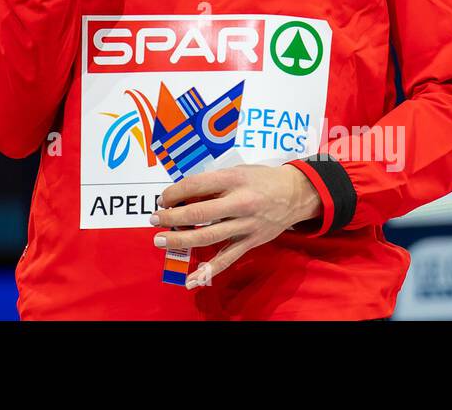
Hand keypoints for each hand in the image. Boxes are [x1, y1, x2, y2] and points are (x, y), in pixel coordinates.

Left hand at [151, 164, 322, 289]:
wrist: (297, 194)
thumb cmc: (261, 179)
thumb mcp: (237, 172)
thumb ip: (212, 184)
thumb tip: (181, 196)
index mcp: (234, 179)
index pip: (196, 185)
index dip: (175, 193)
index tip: (163, 199)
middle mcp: (240, 202)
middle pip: (199, 212)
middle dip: (172, 217)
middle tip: (154, 220)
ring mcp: (246, 225)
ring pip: (209, 236)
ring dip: (181, 239)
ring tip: (161, 240)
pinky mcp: (251, 242)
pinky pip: (227, 258)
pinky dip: (208, 271)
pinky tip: (191, 279)